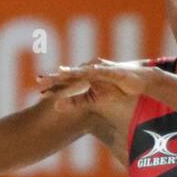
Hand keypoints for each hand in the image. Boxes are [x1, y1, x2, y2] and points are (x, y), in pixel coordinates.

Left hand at [37, 59, 152, 109]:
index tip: (38, 91)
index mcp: (83, 77)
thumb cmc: (115, 89)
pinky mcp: (114, 71)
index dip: (52, 86)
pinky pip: (103, 71)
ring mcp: (101, 70)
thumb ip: (76, 101)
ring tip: (60, 72)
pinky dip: (95, 70)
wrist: (138, 81)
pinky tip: (88, 70)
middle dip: (56, 77)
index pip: (65, 82)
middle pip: (70, 74)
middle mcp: (90, 71)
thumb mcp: (92, 99)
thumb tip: (57, 106)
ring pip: (84, 71)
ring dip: (73, 71)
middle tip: (39, 80)